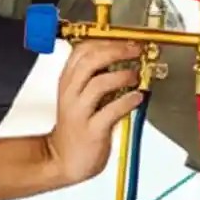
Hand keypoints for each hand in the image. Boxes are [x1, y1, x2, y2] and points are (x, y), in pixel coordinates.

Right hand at [44, 40, 144, 185]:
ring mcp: (80, 112)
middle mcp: (71, 94)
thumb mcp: (79, 96)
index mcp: (68, 82)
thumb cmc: (76, 127)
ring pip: (98, 83)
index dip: (106, 41)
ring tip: (135, 76)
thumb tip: (123, 58)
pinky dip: (127, 101)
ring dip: (122, 76)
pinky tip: (137, 97)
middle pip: (89, 62)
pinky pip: (110, 111)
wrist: (62, 160)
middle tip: (135, 50)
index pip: (82, 50)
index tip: (126, 40)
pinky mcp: (92, 131)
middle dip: (116, 51)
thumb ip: (96, 77)